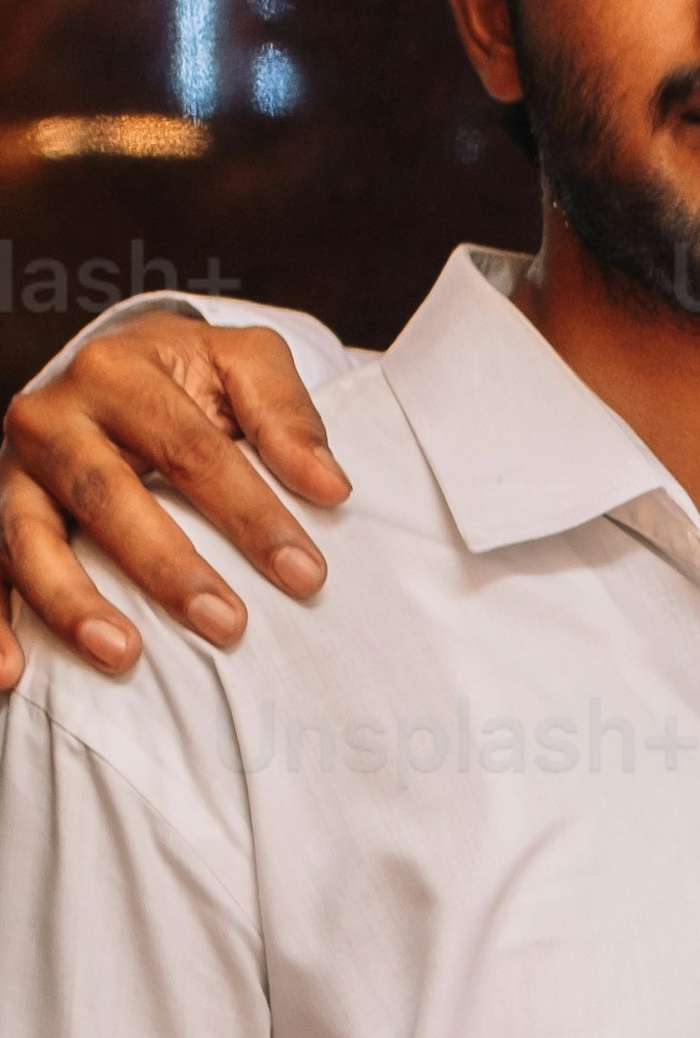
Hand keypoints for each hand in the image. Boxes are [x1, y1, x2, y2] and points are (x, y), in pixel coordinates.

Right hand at [0, 315, 346, 689]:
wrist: (111, 367)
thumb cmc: (189, 376)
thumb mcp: (244, 363)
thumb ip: (287, 414)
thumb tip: (330, 486)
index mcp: (116, 373)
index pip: (191, 449)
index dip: (250, 513)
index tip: (307, 574)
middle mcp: (52, 418)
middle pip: (105, 495)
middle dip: (167, 566)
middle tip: (228, 624)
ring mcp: (13, 473)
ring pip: (29, 540)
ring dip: (72, 603)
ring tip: (124, 656)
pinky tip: (12, 674)